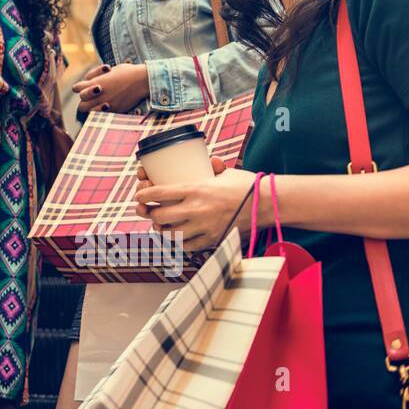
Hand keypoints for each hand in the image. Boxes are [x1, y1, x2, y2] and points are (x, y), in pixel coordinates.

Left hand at [72, 63, 148, 115]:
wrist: (142, 80)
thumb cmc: (126, 72)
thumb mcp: (108, 71)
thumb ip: (95, 78)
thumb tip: (89, 83)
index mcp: (94, 83)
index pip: (76, 88)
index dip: (81, 87)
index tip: (90, 85)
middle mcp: (98, 95)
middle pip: (81, 104)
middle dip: (86, 101)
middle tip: (96, 96)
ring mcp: (106, 104)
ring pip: (89, 112)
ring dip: (92, 108)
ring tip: (101, 103)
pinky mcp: (115, 111)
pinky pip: (101, 117)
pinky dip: (102, 113)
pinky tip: (108, 106)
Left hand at [134, 156, 258, 251]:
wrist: (269, 204)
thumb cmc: (247, 185)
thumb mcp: (224, 172)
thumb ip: (210, 169)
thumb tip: (207, 161)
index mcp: (197, 188)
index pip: (159, 193)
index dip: (143, 195)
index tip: (139, 196)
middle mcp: (197, 208)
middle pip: (159, 216)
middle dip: (148, 214)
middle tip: (145, 211)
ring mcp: (205, 226)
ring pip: (171, 233)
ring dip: (161, 230)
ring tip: (159, 225)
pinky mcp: (213, 240)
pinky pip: (187, 246)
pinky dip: (178, 242)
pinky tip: (176, 237)